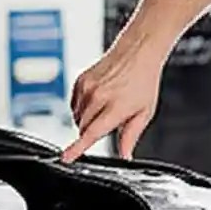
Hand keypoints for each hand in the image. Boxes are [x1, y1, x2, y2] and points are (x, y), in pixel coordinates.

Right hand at [61, 42, 163, 162]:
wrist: (137, 52)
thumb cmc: (143, 81)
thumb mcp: (144, 112)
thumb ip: (131, 136)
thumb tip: (125, 156)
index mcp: (116, 106)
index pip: (92, 132)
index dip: (77, 148)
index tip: (66, 157)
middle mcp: (99, 96)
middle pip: (83, 128)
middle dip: (92, 132)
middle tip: (110, 120)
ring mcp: (88, 87)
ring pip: (77, 117)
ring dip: (87, 120)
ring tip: (106, 106)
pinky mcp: (80, 80)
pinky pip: (74, 105)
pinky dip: (82, 108)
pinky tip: (97, 100)